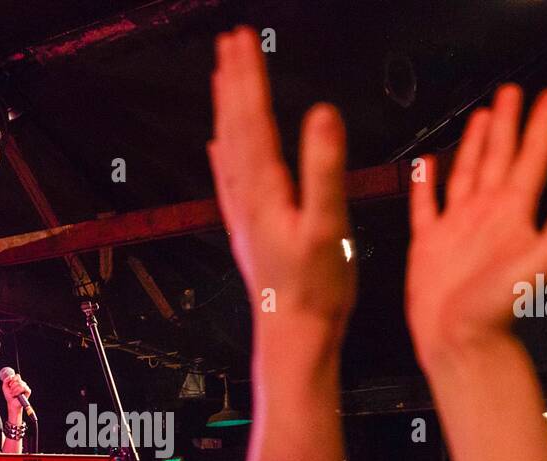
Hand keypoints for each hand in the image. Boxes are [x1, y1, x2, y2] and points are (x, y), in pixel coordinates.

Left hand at [1, 372, 30, 412]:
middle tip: (11, 391)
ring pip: (20, 384)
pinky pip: (24, 388)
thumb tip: (11, 376)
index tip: (9, 385)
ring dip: (15, 390)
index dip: (13, 379)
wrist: (11, 403)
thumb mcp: (5, 386)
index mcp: (17, 382)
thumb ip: (6, 380)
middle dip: (12, 386)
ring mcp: (25, 387)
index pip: (17, 376)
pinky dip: (18, 392)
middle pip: (18, 380)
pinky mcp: (28, 391)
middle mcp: (22, 383)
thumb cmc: (9, 395)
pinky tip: (17, 395)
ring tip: (13, 394)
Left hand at [207, 27, 356, 354]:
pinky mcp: (248, 231)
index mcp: (265, 190)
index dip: (249, 76)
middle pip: (235, 126)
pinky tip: (218, 146)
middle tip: (228, 41)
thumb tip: (321, 115)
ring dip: (225, 110)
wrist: (294, 336)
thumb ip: (324, 168)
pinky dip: (222, 155)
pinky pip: (228, 181)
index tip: (243, 38)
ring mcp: (243, 214)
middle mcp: (246, 198)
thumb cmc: (315, 289)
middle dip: (232, 81)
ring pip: (228, 148)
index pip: (253, 118)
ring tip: (220, 77)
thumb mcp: (328, 226)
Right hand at [405, 84, 546, 368]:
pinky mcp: (428, 243)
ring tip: (479, 117)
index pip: (532, 158)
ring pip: (466, 173)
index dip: (542, 126)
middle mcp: (487, 215)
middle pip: (499, 157)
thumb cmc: (501, 309)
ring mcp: (457, 228)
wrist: (460, 342)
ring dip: (473, 145)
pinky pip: (425, 205)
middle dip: (506, 123)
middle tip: (512, 92)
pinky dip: (424, 184)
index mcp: (514, 214)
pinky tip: (426, 165)